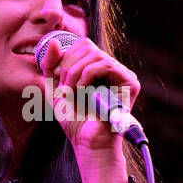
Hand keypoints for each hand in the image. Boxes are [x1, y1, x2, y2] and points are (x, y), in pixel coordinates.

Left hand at [38, 35, 140, 156]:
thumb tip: (54, 40)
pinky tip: (82, 91)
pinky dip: (87, 75)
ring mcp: (122, 75)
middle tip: (63, 88)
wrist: (86, 142)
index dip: (66, 56)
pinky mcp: (131, 83)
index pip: (82, 45)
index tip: (57, 78)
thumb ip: (51, 66)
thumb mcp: (56, 89)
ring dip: (75, 72)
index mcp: (97, 68)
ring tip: (70, 93)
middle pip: (87, 46)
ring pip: (95, 54)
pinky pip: (106, 65)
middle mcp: (112, 69)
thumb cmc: (74, 120)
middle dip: (68, 65)